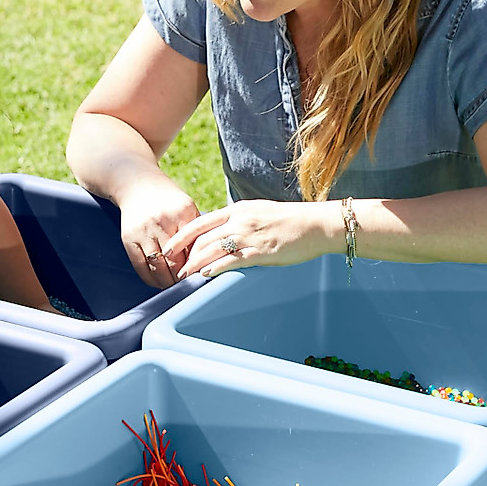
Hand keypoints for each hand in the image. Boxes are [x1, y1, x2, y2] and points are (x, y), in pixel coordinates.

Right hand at [116, 176, 200, 288]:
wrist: (137, 184)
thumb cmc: (168, 200)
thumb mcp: (187, 207)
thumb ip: (197, 231)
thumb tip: (207, 261)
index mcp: (182, 213)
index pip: (193, 249)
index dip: (197, 266)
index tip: (202, 276)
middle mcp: (161, 222)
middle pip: (175, 261)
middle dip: (183, 278)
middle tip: (190, 286)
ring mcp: (143, 231)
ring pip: (158, 267)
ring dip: (167, 282)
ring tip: (175, 287)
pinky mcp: (128, 238)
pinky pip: (140, 266)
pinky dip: (150, 279)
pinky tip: (158, 282)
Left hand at [166, 201, 337, 277]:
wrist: (317, 224)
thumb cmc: (290, 221)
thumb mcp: (258, 213)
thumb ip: (238, 221)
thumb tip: (220, 234)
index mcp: (237, 210)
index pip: (200, 222)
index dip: (181, 235)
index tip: (169, 247)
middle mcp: (240, 220)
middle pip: (203, 238)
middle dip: (185, 254)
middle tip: (174, 267)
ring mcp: (250, 235)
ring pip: (214, 249)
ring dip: (195, 263)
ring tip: (184, 275)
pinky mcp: (262, 251)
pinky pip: (233, 260)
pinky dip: (217, 267)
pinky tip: (206, 274)